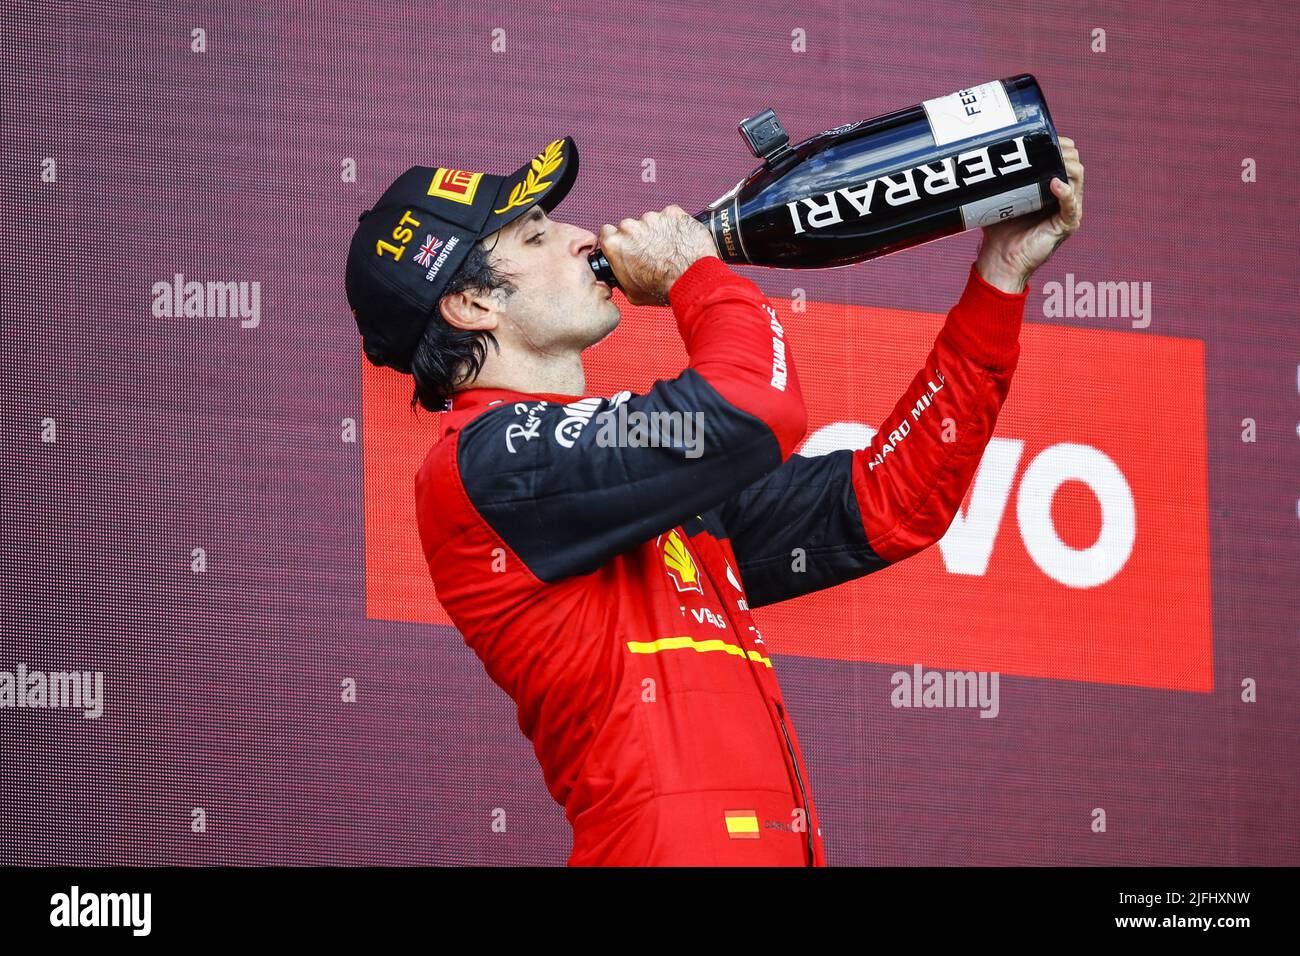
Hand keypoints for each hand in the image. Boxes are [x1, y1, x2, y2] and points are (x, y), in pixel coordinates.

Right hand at [596, 205, 719, 305]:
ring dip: (658, 232)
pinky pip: (671, 217)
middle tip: (652, 254)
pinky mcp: (672, 212)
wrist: (692, 281)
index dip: (617, 241)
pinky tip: (680, 241)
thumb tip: (622, 275)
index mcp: (616, 244)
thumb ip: (622, 276)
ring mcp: (652, 218)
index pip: (607, 233)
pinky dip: (675, 226)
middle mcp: (630, 227)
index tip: (626, 247)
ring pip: (651, 222)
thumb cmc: (664, 288)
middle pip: (630, 227)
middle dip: (639, 238)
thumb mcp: (632, 293)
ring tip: (670, 250)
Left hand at [974, 135, 1084, 292]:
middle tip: (1044, 143)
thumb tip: (976, 156)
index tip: (1040, 134)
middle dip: (1063, 149)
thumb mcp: (998, 197)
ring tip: (1052, 158)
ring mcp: (1068, 211)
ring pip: (1077, 179)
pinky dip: (1065, 193)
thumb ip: (997, 179)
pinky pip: (1071, 205)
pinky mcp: (1066, 226)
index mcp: (1051, 188)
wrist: (999, 261)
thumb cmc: (999, 231)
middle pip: (1074, 163)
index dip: (1056, 143)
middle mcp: (1064, 197)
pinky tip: (1055, 184)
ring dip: (1066, 165)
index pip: (1064, 157)